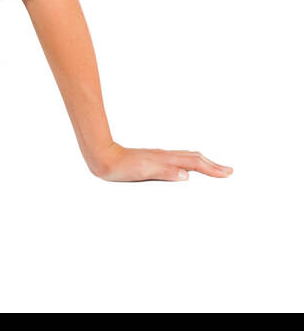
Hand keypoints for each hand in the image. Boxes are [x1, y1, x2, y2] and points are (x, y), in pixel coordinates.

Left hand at [87, 142, 232, 181]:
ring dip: (203, 162)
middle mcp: (164, 156)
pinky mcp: (152, 159)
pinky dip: (189, 162)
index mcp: (166, 160)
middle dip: (212, 165)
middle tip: (228, 171)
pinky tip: (185, 167)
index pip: (194, 163)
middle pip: (194, 158)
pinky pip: (177, 159)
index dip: (212, 169)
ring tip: (213, 167)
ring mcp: (158, 157)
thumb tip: (186, 175)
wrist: (102, 156)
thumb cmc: (120, 166)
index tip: (227, 173)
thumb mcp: (143, 171)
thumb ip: (165, 172)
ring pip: (186, 157)